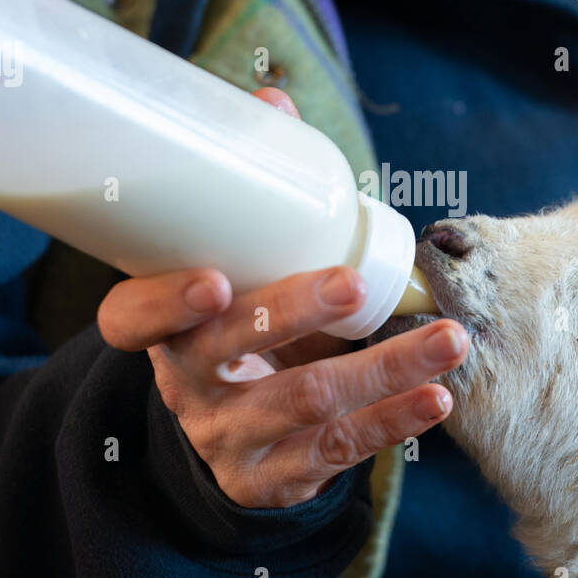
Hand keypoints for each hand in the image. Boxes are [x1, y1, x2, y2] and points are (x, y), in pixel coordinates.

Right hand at [95, 87, 467, 507]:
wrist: (240, 433)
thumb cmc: (242, 327)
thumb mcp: (233, 272)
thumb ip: (251, 195)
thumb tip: (272, 99)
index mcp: (161, 330)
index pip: (129, 321)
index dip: (163, 305)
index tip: (213, 281)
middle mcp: (186, 387)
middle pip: (227, 354)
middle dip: (293, 315)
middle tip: (352, 286)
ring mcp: (229, 438)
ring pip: (302, 404)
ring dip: (382, 368)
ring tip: (448, 340)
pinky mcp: (275, 477)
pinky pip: (337, 452)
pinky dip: (393, 421)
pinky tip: (437, 395)